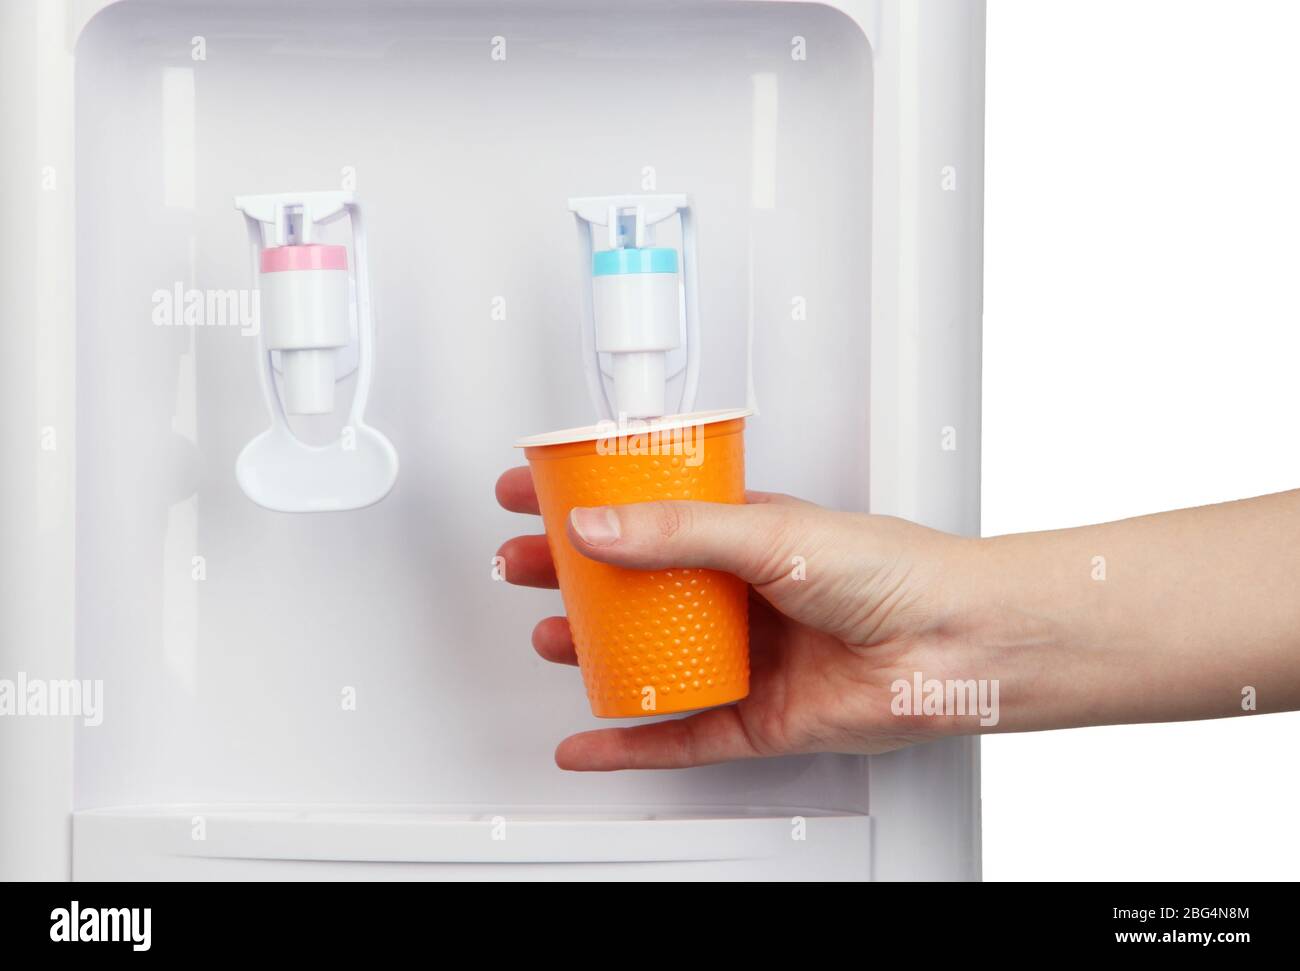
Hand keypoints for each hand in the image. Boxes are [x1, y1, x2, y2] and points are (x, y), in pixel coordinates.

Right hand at [494, 466, 988, 769]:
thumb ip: (679, 531)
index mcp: (743, 533)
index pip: (645, 510)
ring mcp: (745, 655)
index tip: (534, 489)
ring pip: (649, 657)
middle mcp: (740, 592)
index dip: (586, 500)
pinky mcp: (757, 715)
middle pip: (634, 584)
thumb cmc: (893, 571)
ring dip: (593, 650)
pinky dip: (629, 742)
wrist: (954, 642)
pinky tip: (590, 740)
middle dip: (571, 574)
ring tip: (552, 636)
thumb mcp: (770, 532)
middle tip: (522, 563)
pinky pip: (679, 734)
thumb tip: (598, 527)